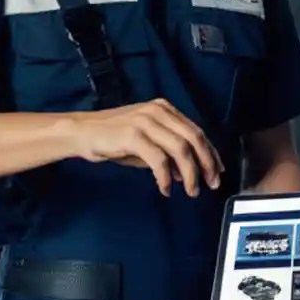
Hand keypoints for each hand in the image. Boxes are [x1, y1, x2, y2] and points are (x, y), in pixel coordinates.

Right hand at [71, 99, 224, 196]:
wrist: (81, 132)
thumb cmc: (112, 138)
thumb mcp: (146, 142)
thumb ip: (168, 153)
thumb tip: (188, 173)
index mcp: (164, 109)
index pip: (196, 131)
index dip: (211, 153)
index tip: (217, 171)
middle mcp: (158, 111)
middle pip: (194, 138)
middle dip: (206, 164)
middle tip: (211, 184)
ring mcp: (145, 122)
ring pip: (180, 149)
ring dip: (190, 173)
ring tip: (191, 191)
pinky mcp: (133, 135)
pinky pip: (159, 159)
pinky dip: (166, 177)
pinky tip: (166, 189)